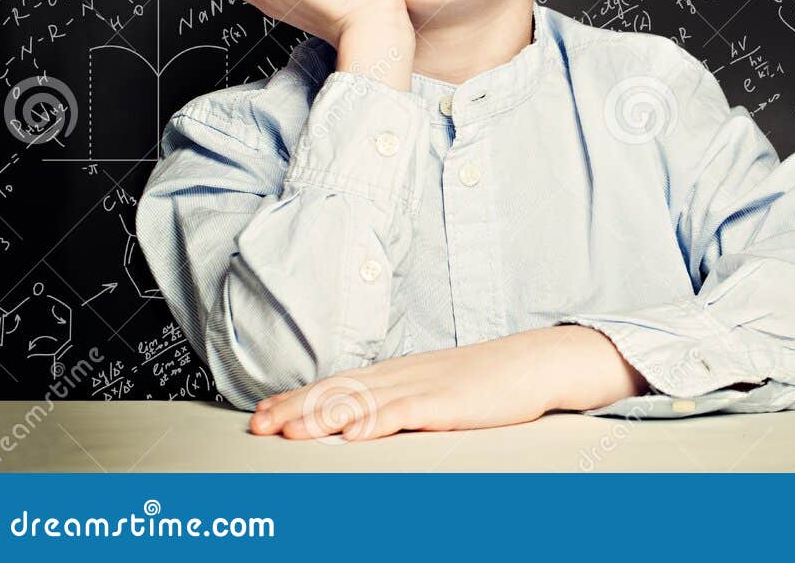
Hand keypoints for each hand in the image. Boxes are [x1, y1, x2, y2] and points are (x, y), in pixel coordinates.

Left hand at [248, 325, 645, 440]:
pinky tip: (357, 433)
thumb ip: (399, 400)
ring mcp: (426, 386)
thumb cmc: (488, 380)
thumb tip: (362, 420)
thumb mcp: (436, 386)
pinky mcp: (450, 401)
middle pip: (340, 391)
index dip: (297, 398)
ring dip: (323, 417)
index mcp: (398, 373)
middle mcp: (403, 375)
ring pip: (364, 401)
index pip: (336, 383)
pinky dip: (380, 421)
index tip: (262, 412)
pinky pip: (408, 412)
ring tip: (290, 432)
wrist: (535, 362)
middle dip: (296, 409)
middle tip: (259, 425)